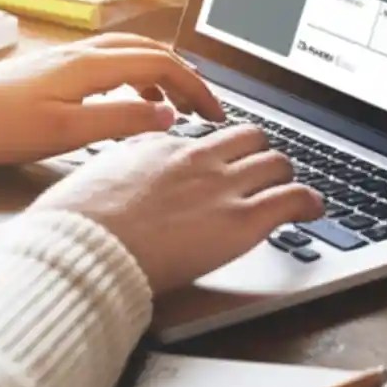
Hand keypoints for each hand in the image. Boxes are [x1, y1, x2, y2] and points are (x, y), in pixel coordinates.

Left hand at [0, 33, 222, 164]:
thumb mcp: (66, 133)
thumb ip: (121, 122)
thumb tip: (168, 117)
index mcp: (89, 66)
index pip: (160, 65)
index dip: (195, 87)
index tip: (214, 112)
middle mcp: (80, 54)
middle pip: (149, 52)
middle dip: (184, 77)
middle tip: (205, 107)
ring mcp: (64, 60)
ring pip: (128, 55)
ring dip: (159, 75)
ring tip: (174, 106)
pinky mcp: (50, 71)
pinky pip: (107, 64)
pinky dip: (132, 78)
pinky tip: (126, 103)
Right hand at [29, 125, 323, 293]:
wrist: (85, 250)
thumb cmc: (73, 228)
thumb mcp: (83, 185)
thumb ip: (106, 180)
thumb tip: (97, 189)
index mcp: (156, 147)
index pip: (197, 139)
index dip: (211, 154)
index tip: (213, 166)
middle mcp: (194, 158)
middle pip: (246, 136)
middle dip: (257, 152)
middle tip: (260, 172)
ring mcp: (222, 187)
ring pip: (275, 160)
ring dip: (283, 175)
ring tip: (286, 190)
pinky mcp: (242, 221)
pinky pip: (293, 197)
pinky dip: (310, 201)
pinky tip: (313, 209)